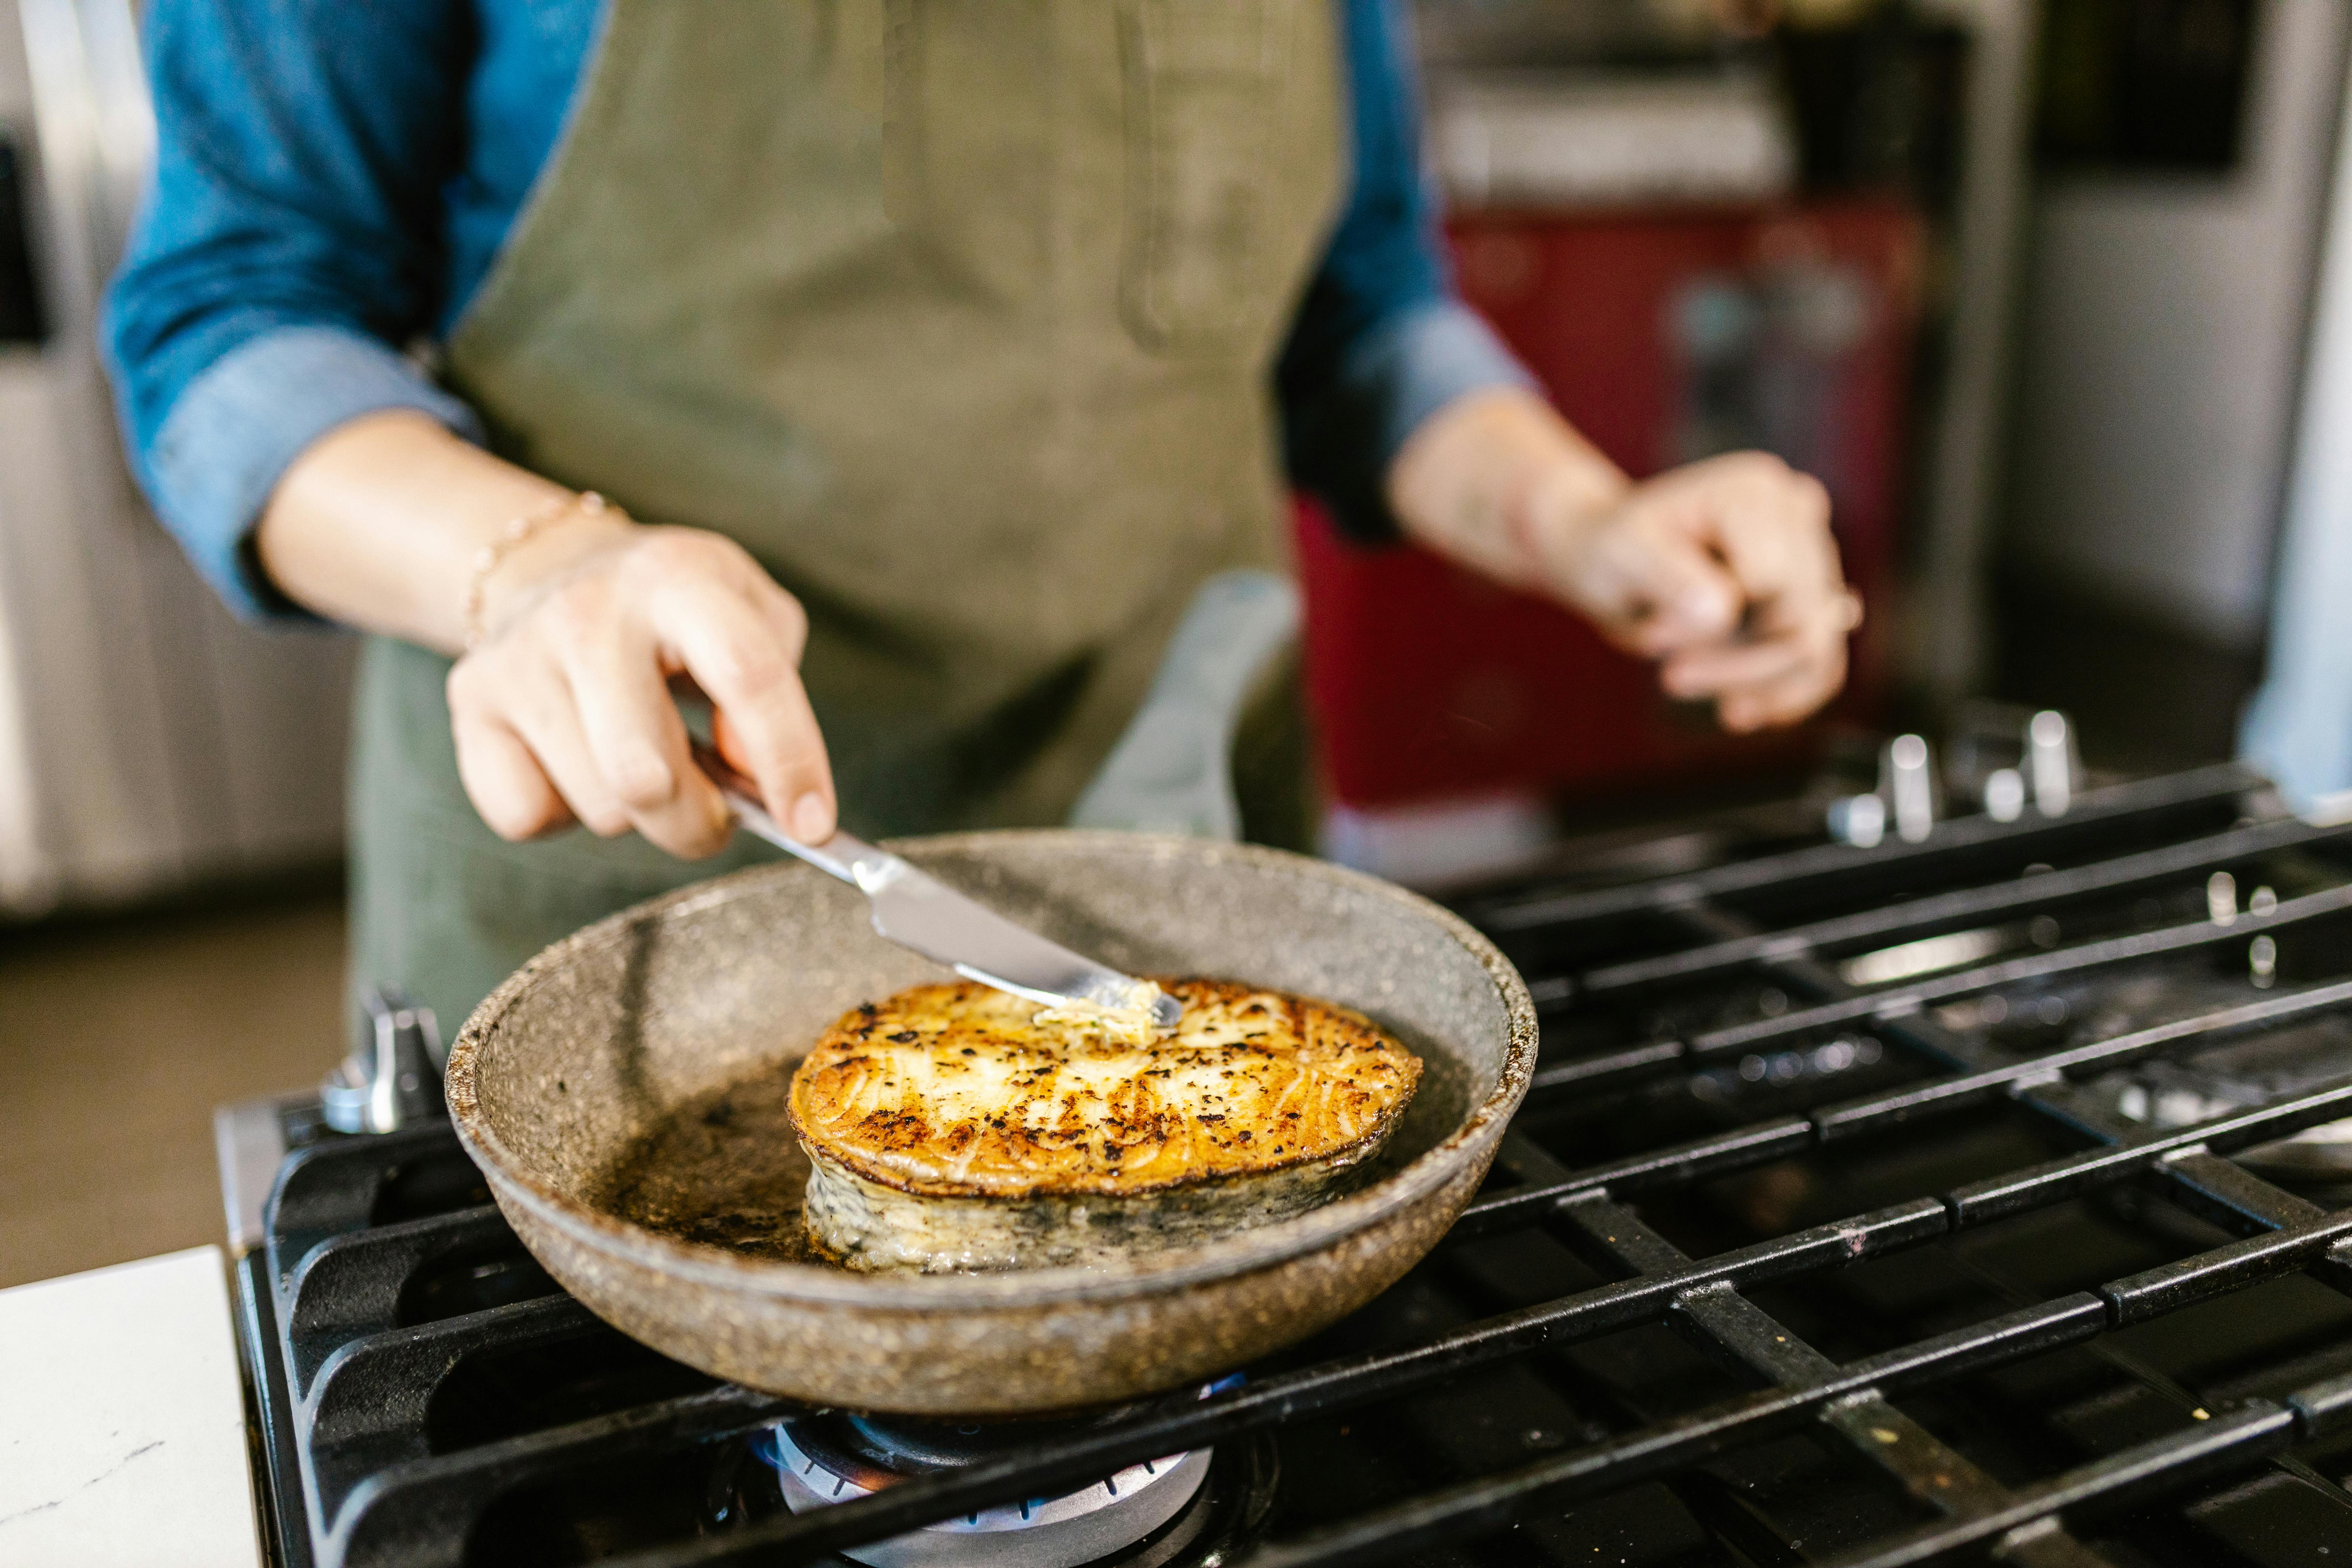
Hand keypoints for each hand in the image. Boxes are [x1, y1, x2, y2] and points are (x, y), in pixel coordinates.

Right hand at [446, 522, 836, 854]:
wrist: (552, 567)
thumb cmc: (676, 614)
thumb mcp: (752, 617)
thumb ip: (773, 691)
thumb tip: (751, 776)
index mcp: (677, 580)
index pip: (748, 677)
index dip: (790, 762)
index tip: (813, 827)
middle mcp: (589, 613)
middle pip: (650, 776)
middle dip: (698, 821)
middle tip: (713, 808)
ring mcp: (519, 657)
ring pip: (598, 807)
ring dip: (637, 812)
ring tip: (640, 758)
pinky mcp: (471, 700)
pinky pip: (526, 816)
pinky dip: (563, 814)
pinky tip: (575, 761)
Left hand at [1526, 451, 1860, 732]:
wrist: (1615, 559)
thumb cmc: (1615, 547)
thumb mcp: (1623, 553)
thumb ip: (1669, 577)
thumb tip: (1721, 615)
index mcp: (1754, 494)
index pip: (1773, 584)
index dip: (1713, 628)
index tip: (1653, 634)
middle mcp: (1798, 517)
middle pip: (1800, 622)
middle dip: (1734, 665)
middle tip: (1671, 674)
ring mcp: (1813, 560)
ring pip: (1816, 653)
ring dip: (1753, 686)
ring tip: (1691, 683)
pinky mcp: (1813, 603)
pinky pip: (1823, 666)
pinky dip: (1784, 697)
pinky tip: (1735, 710)